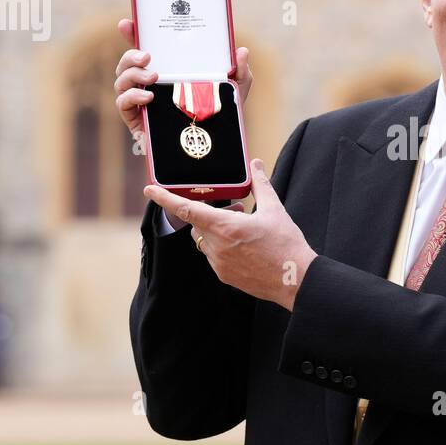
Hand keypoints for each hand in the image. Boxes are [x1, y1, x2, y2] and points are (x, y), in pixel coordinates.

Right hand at [114, 17, 253, 138]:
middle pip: (126, 64)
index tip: (127, 24)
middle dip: (130, 55)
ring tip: (153, 76)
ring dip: (132, 74)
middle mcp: (149, 84)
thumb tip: (241, 51)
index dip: (133, 35)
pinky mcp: (136, 120)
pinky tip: (149, 98)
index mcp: (167, 70)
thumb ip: (239, 70)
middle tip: (147, 57)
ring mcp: (140, 102)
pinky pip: (122, 104)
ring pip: (121, 81)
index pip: (145, 49)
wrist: (213, 144)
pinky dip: (132, 97)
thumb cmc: (220, 114)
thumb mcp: (234, 89)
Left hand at [142, 158, 316, 311]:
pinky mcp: (225, 276)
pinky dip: (224, 248)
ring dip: (217, 232)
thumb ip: (261, 185)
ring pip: (205, 241)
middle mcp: (216, 246)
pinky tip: (246, 249)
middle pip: (197, 224)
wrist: (296, 279)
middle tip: (237, 212)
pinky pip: (214, 257)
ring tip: (244, 231)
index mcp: (225, 227)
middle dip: (210, 215)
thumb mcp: (275, 210)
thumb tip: (255, 165)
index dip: (165, 198)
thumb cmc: (285, 245)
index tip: (149, 190)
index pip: (186, 209)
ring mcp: (219, 264)